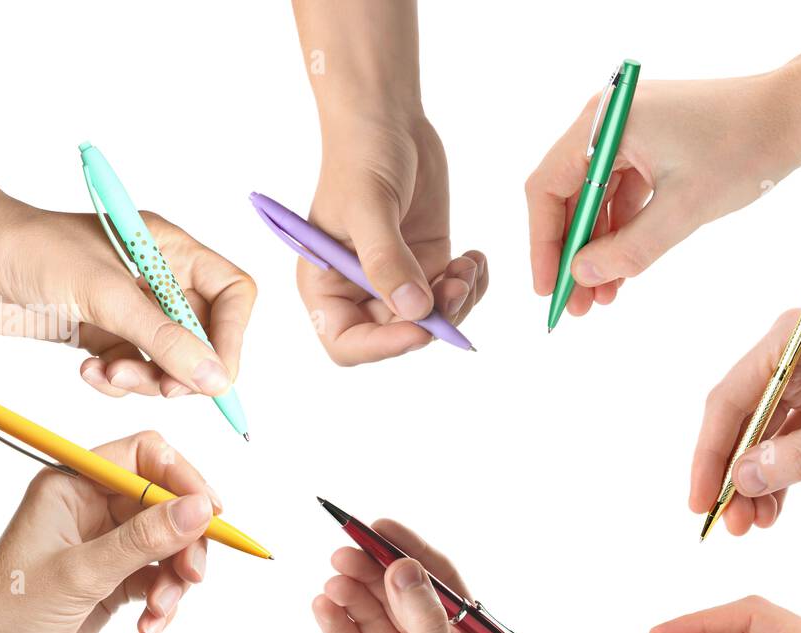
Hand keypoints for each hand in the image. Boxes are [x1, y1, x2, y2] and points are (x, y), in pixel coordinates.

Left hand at [0, 191, 255, 398]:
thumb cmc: (28, 247)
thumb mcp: (105, 295)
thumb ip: (164, 340)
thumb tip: (216, 378)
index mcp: (170, 249)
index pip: (232, 294)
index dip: (233, 335)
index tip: (216, 373)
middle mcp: (156, 279)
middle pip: (205, 337)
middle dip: (185, 369)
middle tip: (163, 389)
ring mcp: (129, 309)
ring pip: (168, 363)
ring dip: (145, 381)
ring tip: (110, 375)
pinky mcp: (101, 335)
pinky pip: (131, 373)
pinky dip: (114, 382)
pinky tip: (87, 372)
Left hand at [0, 430, 222, 632]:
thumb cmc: (6, 618)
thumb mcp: (80, 576)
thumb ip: (143, 540)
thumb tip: (200, 509)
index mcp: (70, 486)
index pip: (144, 456)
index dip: (183, 479)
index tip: (210, 513)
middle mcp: (89, 508)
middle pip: (166, 502)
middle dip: (185, 540)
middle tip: (194, 575)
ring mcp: (103, 545)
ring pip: (169, 543)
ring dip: (176, 578)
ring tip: (160, 611)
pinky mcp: (111, 580)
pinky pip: (158, 577)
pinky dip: (163, 601)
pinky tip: (148, 627)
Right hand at [301, 114, 487, 364]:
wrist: (387, 117)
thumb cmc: (361, 154)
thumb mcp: (369, 206)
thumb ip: (387, 262)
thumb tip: (415, 311)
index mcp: (326, 284)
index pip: (348, 344)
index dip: (383, 347)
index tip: (420, 328)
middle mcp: (358, 289)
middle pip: (398, 336)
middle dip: (433, 320)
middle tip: (457, 284)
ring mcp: (396, 279)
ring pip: (432, 321)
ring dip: (458, 303)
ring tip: (468, 265)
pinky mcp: (427, 263)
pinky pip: (453, 296)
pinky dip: (471, 286)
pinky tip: (475, 257)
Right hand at [311, 521, 501, 632]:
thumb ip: (426, 624)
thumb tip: (406, 568)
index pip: (442, 586)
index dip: (412, 553)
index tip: (381, 527)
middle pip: (400, 593)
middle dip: (374, 569)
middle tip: (346, 549)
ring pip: (370, 613)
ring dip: (352, 591)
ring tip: (333, 577)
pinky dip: (334, 621)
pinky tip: (322, 605)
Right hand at [526, 75, 800, 319]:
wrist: (799, 113)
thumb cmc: (746, 146)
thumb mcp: (684, 210)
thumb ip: (628, 250)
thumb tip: (581, 278)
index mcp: (606, 123)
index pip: (548, 189)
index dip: (543, 245)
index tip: (549, 291)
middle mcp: (608, 121)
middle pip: (566, 197)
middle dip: (570, 255)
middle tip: (574, 306)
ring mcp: (628, 132)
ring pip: (593, 201)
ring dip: (596, 250)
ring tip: (601, 299)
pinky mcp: (649, 144)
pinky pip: (619, 195)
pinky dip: (620, 233)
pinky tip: (622, 273)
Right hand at [690, 310, 800, 534]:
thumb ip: (799, 456)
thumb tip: (742, 483)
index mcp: (789, 341)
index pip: (728, 401)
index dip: (710, 455)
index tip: (700, 501)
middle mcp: (789, 354)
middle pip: (739, 420)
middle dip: (732, 475)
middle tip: (726, 524)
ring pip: (762, 436)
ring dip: (755, 480)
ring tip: (752, 526)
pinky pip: (788, 441)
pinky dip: (780, 473)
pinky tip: (774, 508)